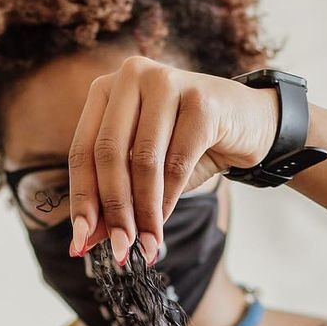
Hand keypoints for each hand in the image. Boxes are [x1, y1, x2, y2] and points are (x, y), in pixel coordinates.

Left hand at [67, 56, 277, 263]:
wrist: (246, 125)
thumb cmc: (187, 147)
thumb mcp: (143, 173)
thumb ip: (113, 200)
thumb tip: (84, 243)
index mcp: (106, 89)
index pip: (83, 150)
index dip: (82, 199)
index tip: (80, 242)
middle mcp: (132, 76)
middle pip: (109, 153)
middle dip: (114, 210)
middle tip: (121, 249)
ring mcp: (167, 83)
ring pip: (144, 161)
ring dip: (144, 212)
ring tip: (146, 245)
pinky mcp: (201, 101)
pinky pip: (177, 163)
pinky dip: (168, 201)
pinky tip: (163, 224)